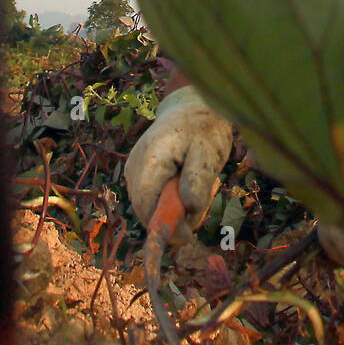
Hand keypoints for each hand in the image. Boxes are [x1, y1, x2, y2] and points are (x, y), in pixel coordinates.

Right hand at [124, 85, 233, 242]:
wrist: (189, 107)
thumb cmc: (202, 129)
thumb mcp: (209, 153)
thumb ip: (198, 182)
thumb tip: (188, 210)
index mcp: (149, 161)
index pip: (145, 207)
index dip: (163, 229)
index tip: (189, 237)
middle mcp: (134, 167)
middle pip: (147, 211)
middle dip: (173, 217)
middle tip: (201, 203)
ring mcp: (133, 170)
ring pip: (150, 207)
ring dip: (174, 208)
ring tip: (196, 185)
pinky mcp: (138, 173)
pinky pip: (152, 198)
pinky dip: (170, 199)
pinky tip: (185, 183)